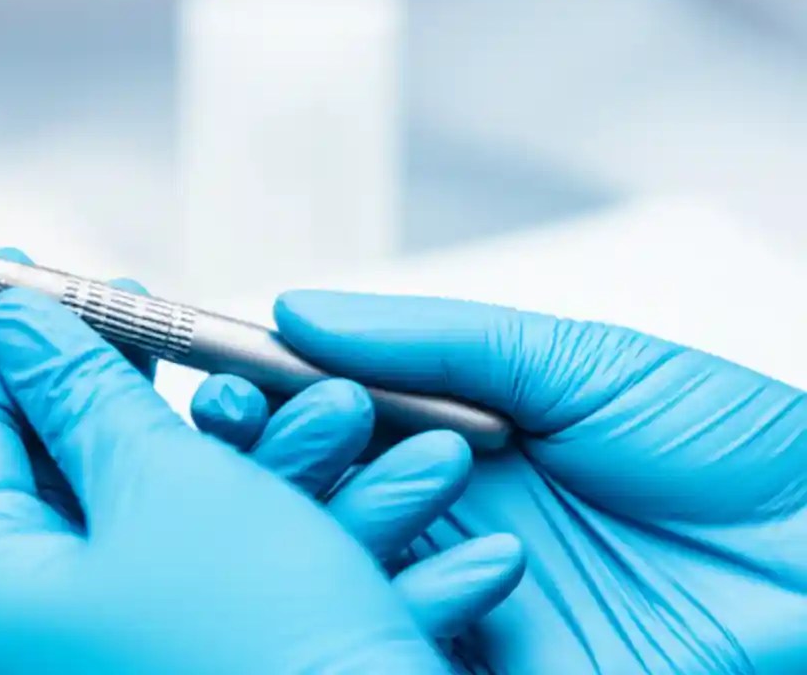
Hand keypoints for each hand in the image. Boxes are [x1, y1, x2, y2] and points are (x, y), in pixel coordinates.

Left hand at [0, 254, 458, 673]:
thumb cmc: (265, 664)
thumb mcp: (167, 489)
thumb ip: (83, 396)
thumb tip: (16, 329)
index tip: (11, 269)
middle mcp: (53, 632)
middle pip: (75, 464)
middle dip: (147, 380)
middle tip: (153, 306)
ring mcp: (137, 648)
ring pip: (190, 508)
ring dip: (279, 452)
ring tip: (342, 404)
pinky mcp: (221, 658)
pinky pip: (258, 566)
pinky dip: (324, 524)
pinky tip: (408, 485)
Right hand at [200, 291, 806, 673]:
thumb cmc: (733, 452)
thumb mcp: (578, 364)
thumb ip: (436, 340)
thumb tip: (298, 309)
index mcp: (450, 444)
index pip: (324, 420)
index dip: (262, 395)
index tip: (214, 367)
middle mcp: (439, 524)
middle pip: (308, 498)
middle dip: (258, 456)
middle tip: (228, 413)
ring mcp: (457, 601)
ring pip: (338, 569)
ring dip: (313, 518)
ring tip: (341, 464)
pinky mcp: (482, 670)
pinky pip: (401, 638)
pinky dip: (381, 604)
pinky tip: (415, 560)